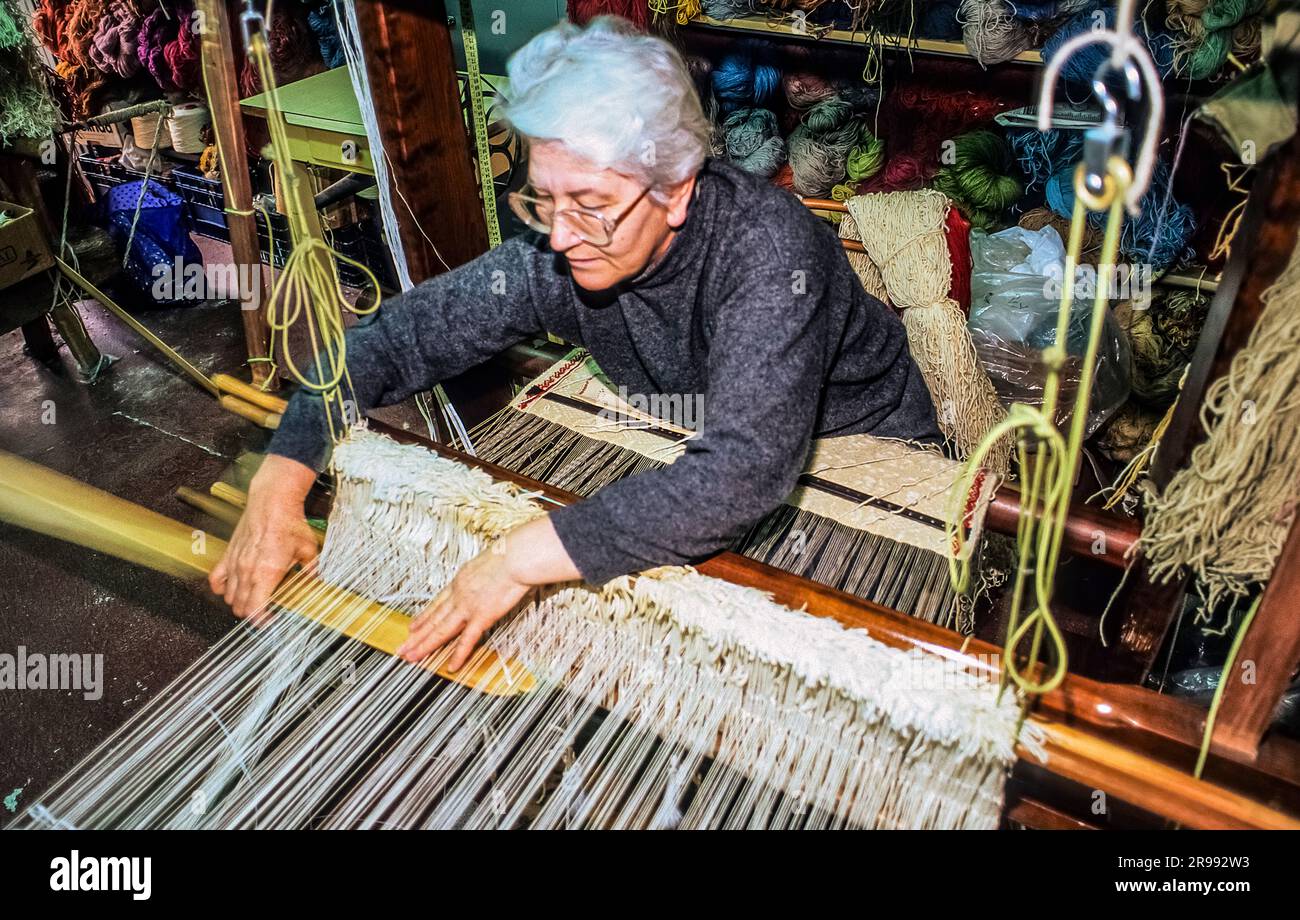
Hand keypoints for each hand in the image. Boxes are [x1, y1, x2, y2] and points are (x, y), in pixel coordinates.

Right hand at [209, 456, 318, 624]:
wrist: (272, 501)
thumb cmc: (290, 523)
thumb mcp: (309, 549)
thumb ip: (310, 571)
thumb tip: (314, 583)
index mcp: (268, 573)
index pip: (256, 609)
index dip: (262, 621)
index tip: (270, 622)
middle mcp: (248, 571)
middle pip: (241, 607)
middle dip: (253, 613)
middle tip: (265, 611)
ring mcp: (235, 563)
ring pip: (229, 597)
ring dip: (240, 602)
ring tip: (253, 599)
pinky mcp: (228, 555)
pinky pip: (216, 580)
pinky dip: (221, 589)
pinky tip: (231, 589)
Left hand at [396, 543, 530, 670]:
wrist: (515, 557)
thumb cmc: (508, 555)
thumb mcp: (485, 561)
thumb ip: (480, 573)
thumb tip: (484, 575)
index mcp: (460, 581)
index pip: (437, 603)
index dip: (423, 617)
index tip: (413, 626)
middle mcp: (459, 595)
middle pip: (433, 619)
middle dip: (416, 636)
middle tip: (403, 648)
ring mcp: (468, 607)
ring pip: (441, 631)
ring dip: (425, 645)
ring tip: (412, 656)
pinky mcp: (482, 617)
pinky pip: (467, 640)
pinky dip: (458, 655)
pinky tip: (451, 666)